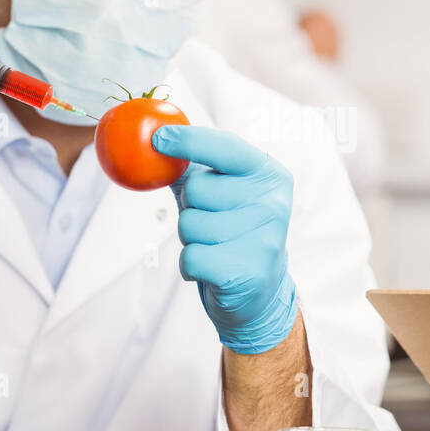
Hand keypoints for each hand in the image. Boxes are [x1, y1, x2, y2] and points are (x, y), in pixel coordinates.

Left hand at [151, 125, 297, 354]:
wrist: (259, 292)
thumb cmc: (233, 231)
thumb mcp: (222, 193)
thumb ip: (193, 166)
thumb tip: (156, 140)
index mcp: (270, 175)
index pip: (225, 147)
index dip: (189, 141)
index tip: (159, 139)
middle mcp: (273, 203)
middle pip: (197, 189)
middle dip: (190, 206)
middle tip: (210, 220)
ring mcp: (264, 239)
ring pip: (190, 225)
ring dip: (190, 239)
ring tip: (214, 246)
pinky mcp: (247, 272)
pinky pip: (191, 257)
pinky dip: (191, 265)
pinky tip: (211, 268)